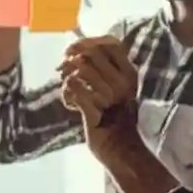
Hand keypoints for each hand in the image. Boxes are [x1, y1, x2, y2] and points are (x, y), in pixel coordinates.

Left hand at [59, 36, 138, 154]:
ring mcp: (110, 97)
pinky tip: (70, 103)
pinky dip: (67, 93)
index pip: (111, 44)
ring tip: (68, 88)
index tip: (72, 49)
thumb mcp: (117, 90)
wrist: (121, 150)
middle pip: (91, 54)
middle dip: (71, 58)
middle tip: (63, 68)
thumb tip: (76, 52)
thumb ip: (104, 71)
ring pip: (80, 70)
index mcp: (130, 75)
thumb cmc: (116, 119)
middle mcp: (122, 83)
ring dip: (67, 76)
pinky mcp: (95, 111)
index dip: (88, 42)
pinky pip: (73, 89)